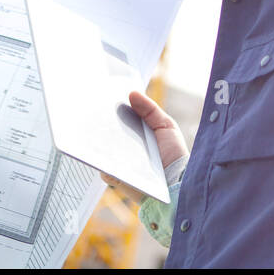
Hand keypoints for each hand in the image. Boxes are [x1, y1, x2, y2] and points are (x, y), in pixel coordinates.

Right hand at [99, 89, 188, 204]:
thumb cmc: (174, 153)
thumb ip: (149, 109)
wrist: (179, 181)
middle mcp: (122, 149)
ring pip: (101, 151)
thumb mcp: (165, 125)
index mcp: (133, 134)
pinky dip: (103, 162)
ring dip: (98, 142)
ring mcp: (117, 164)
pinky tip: (102, 152)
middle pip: (105, 134)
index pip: (116, 120)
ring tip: (94, 128)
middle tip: (94, 110)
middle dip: (99, 123)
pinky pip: (104, 170)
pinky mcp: (117, 179)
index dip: (109, 109)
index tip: (101, 97)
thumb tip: (131, 92)